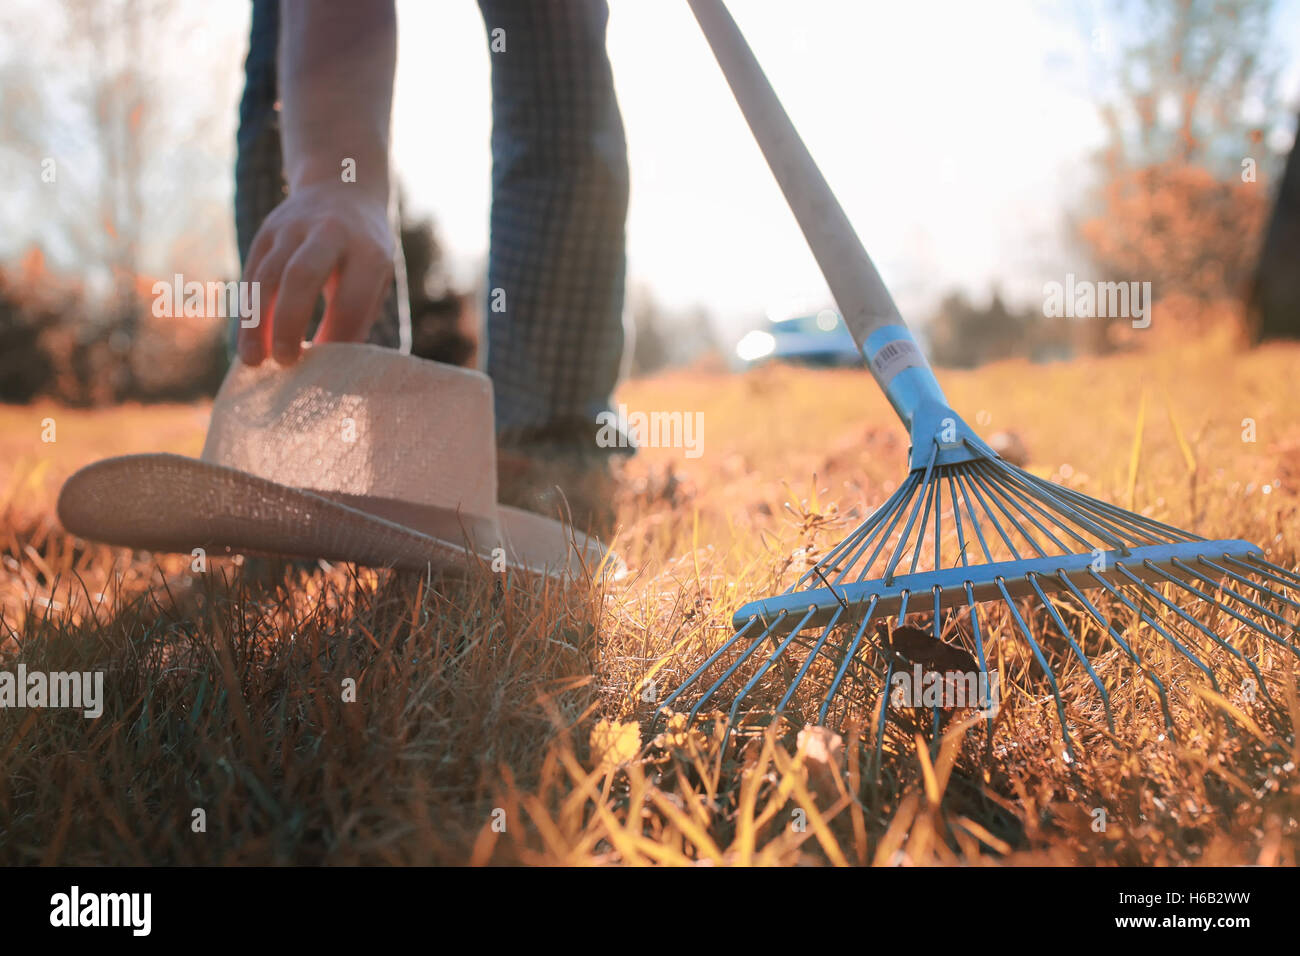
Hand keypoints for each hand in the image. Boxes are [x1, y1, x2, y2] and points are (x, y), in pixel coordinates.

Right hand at [240, 183, 393, 365]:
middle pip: (301, 276)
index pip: (350, 298)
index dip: (337, 336)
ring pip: (266, 276)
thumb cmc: (365, 251)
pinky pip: (252, 274)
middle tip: (286, 362)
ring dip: (257, 322)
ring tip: (254, 361)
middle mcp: (329, 232)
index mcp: (368, 250)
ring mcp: (292, 228)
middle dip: (289, 322)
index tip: (328, 368)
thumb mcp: (377, 276)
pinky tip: (247, 341)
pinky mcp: (266, 232)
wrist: (342, 188)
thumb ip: (358, 313)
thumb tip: (333, 366)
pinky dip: (248, 311)